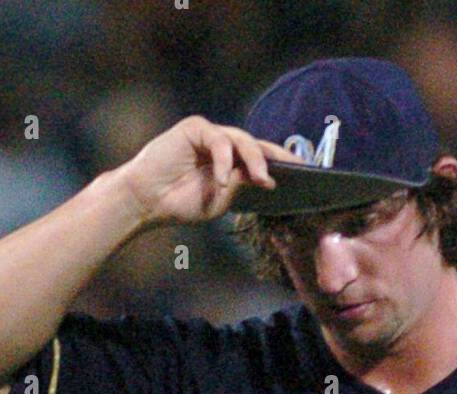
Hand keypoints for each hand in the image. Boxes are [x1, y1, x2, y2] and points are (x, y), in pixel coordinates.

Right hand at [115, 116, 299, 225]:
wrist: (148, 201)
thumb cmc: (181, 202)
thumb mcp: (221, 199)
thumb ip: (242, 185)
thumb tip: (267, 177)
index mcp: (232, 161)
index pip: (262, 157)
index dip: (283, 162)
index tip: (308, 173)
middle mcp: (223, 144)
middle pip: (257, 145)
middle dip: (276, 158)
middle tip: (294, 172)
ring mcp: (210, 134)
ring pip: (241, 140)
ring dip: (254, 160)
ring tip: (263, 179)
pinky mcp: (195, 128)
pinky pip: (218, 140)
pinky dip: (223, 161)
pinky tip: (222, 180)